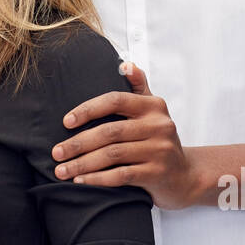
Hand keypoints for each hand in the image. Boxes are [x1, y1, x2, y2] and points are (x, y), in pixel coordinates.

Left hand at [50, 62, 194, 209]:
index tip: (66, 122)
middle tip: (57, 152)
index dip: (88, 109)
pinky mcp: (157, 173)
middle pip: (110, 131)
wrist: (188, 176)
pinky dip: (98, 179)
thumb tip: (126, 64)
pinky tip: (80, 181)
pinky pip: (121, 175)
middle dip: (78, 143)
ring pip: (112, 155)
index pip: (115, 100)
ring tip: (61, 170)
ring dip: (83, 163)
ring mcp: (160, 150)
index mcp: (153, 106)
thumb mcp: (154, 111)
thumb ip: (139, 87)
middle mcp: (159, 126)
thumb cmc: (160, 140)